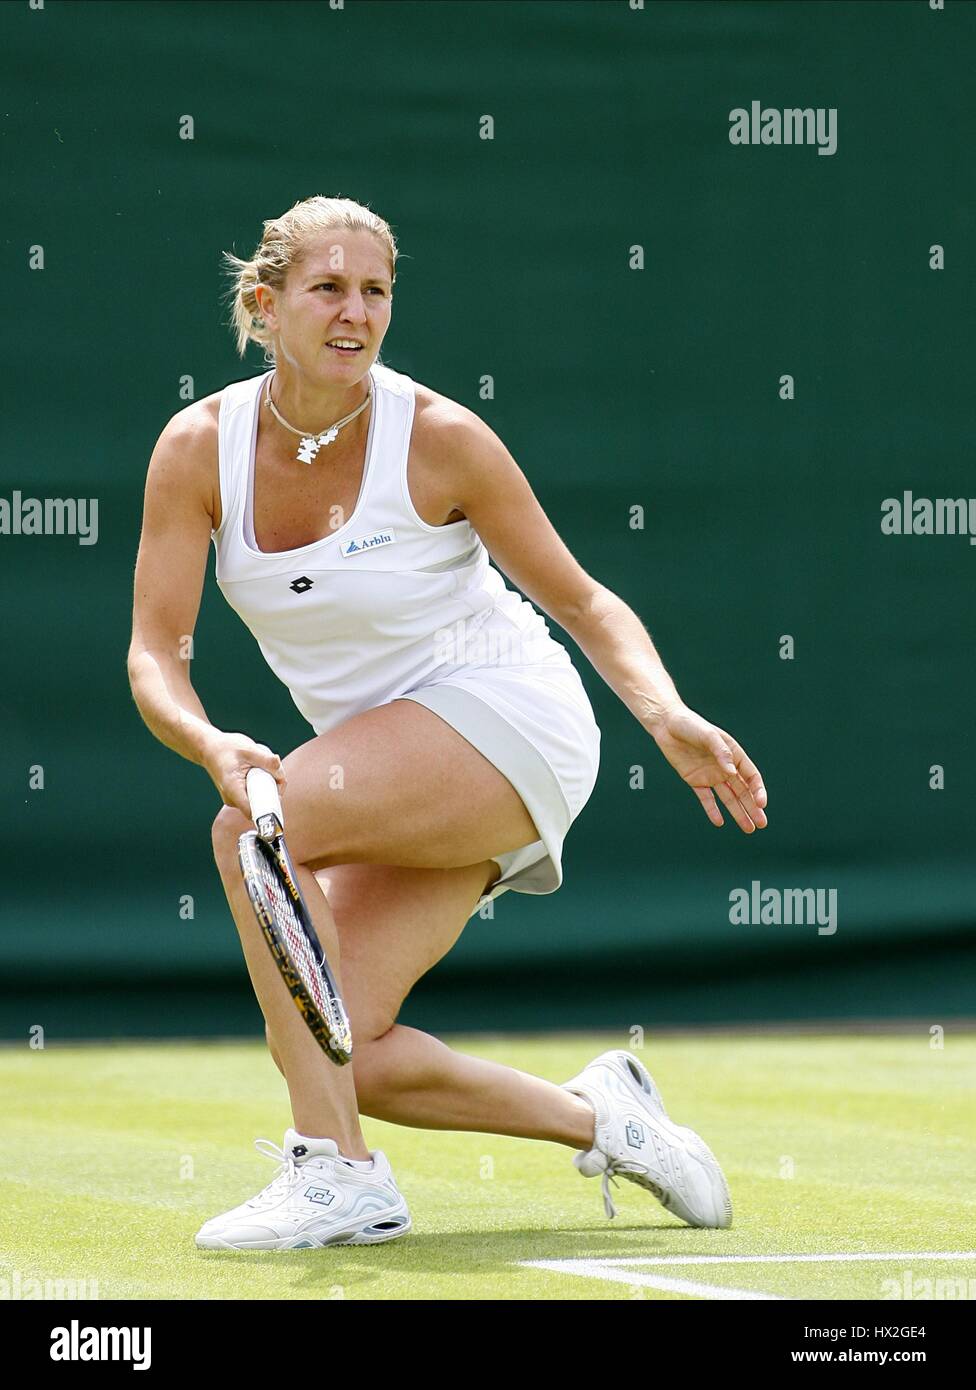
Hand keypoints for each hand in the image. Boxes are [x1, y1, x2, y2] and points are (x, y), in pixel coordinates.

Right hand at [202, 730, 286, 818]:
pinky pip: (255, 795)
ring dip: (267, 787)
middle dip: (272, 791)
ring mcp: (234, 799)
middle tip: (275, 773)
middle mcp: (232, 799)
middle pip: (260, 805)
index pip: (253, 812)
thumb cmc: (225, 748)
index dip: (269, 808)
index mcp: (233, 789)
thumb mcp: (248, 749)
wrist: (209, 748)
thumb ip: (266, 759)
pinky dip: (261, 785)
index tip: (278, 794)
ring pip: (259, 800)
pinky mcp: (238, 795)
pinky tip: (259, 772)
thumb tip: (280, 767)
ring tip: (264, 769)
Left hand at [648, 702, 767, 831]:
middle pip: (743, 791)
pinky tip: (719, 822)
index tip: (761, 804)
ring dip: (738, 812)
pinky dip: (712, 810)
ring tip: (749, 829)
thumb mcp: (708, 735)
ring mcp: (711, 775)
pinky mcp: (695, 780)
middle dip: (753, 807)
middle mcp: (725, 767)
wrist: (666, 725)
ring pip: (728, 797)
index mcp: (734, 754)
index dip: (758, 790)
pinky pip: (706, 798)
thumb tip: (731, 772)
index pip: (751, 776)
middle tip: (762, 824)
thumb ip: (721, 752)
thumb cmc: (690, 725)